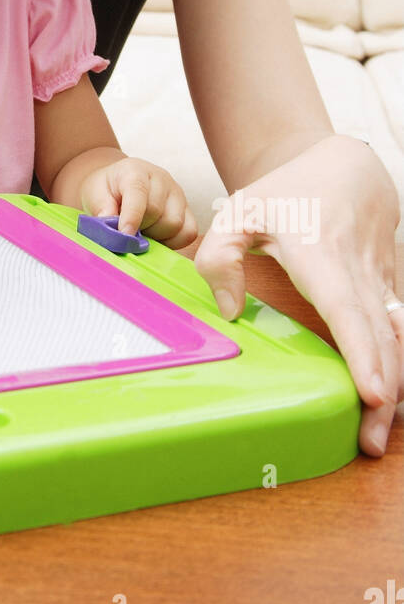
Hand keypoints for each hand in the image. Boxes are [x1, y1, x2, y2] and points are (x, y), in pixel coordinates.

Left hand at [80, 155, 198, 245]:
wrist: (118, 184)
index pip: (138, 193)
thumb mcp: (94, 193)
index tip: (125, 235)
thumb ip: (102, 208)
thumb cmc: (107, 189)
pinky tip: (157, 237)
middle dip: (141, 229)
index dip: (132, 217)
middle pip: (158, 212)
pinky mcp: (188, 209)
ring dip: (157, 236)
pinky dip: (173, 242)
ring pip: (175, 224)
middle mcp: (161, 179)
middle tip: (128, 231)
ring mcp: (177, 193)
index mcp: (135, 170)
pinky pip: (189, 232)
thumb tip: (114, 228)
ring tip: (142, 232)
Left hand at [193, 134, 402, 456]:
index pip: (345, 306)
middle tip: (368, 440)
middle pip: (379, 336)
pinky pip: (403, 329)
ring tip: (377, 430)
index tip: (374, 390)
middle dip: (382, 390)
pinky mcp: (394, 285)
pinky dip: (401, 362)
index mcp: (321, 250)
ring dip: (396, 383)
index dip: (362, 350)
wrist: (343, 163)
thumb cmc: (287, 191)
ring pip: (398, 336)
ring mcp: (383, 277)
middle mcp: (359, 268)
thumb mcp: (238, 210)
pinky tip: (391, 400)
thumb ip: (218, 256)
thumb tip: (228, 309)